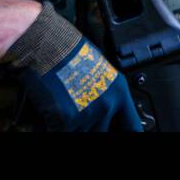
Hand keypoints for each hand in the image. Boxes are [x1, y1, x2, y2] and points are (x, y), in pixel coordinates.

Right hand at [6, 2, 142, 131]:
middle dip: (89, 127)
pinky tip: (48, 119)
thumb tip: (105, 111)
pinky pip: (58, 132)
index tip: (123, 132)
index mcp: (118, 92)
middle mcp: (106, 106)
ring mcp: (87, 115)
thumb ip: (105, 93)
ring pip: (79, 133)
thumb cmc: (69, 50)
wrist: (48, 45)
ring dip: (69, 126)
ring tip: (61, 114)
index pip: (132, 126)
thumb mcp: (99, 69)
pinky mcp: (65, 120)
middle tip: (79, 116)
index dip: (128, 131)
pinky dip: (50, 126)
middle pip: (102, 132)